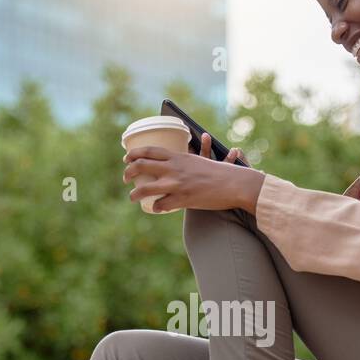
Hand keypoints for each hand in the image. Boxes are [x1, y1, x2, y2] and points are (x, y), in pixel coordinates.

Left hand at [123, 132, 259, 213]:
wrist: (235, 184)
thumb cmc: (221, 173)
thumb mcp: (201, 161)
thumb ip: (188, 160)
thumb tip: (182, 157)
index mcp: (178, 157)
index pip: (149, 151)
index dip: (134, 154)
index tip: (127, 158)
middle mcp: (174, 169)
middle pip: (142, 166)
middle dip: (129, 172)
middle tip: (125, 177)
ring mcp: (177, 184)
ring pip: (146, 188)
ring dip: (135, 194)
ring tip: (132, 197)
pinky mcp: (183, 199)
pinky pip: (161, 205)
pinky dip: (156, 207)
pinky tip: (155, 208)